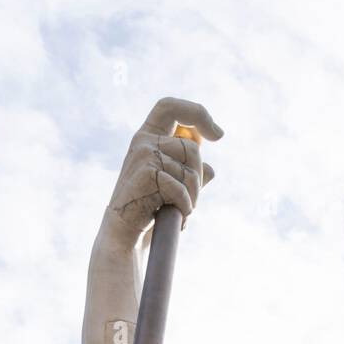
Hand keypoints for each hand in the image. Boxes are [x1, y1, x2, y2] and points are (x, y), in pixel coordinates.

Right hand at [107, 97, 222, 243]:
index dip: (196, 113)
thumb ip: (188, 173)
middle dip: (198, 179)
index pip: (170, 108)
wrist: (126, 235)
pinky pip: (181, 188)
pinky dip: (184, 207)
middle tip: (189, 201)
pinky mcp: (145, 172)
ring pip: (191, 171)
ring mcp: (143, 154)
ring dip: (192, 198)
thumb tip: (210, 168)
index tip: (218, 134)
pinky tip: (175, 217)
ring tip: (179, 210)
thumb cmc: (149, 211)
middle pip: (193, 149)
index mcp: (147, 137)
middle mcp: (143, 141)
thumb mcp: (172, 187)